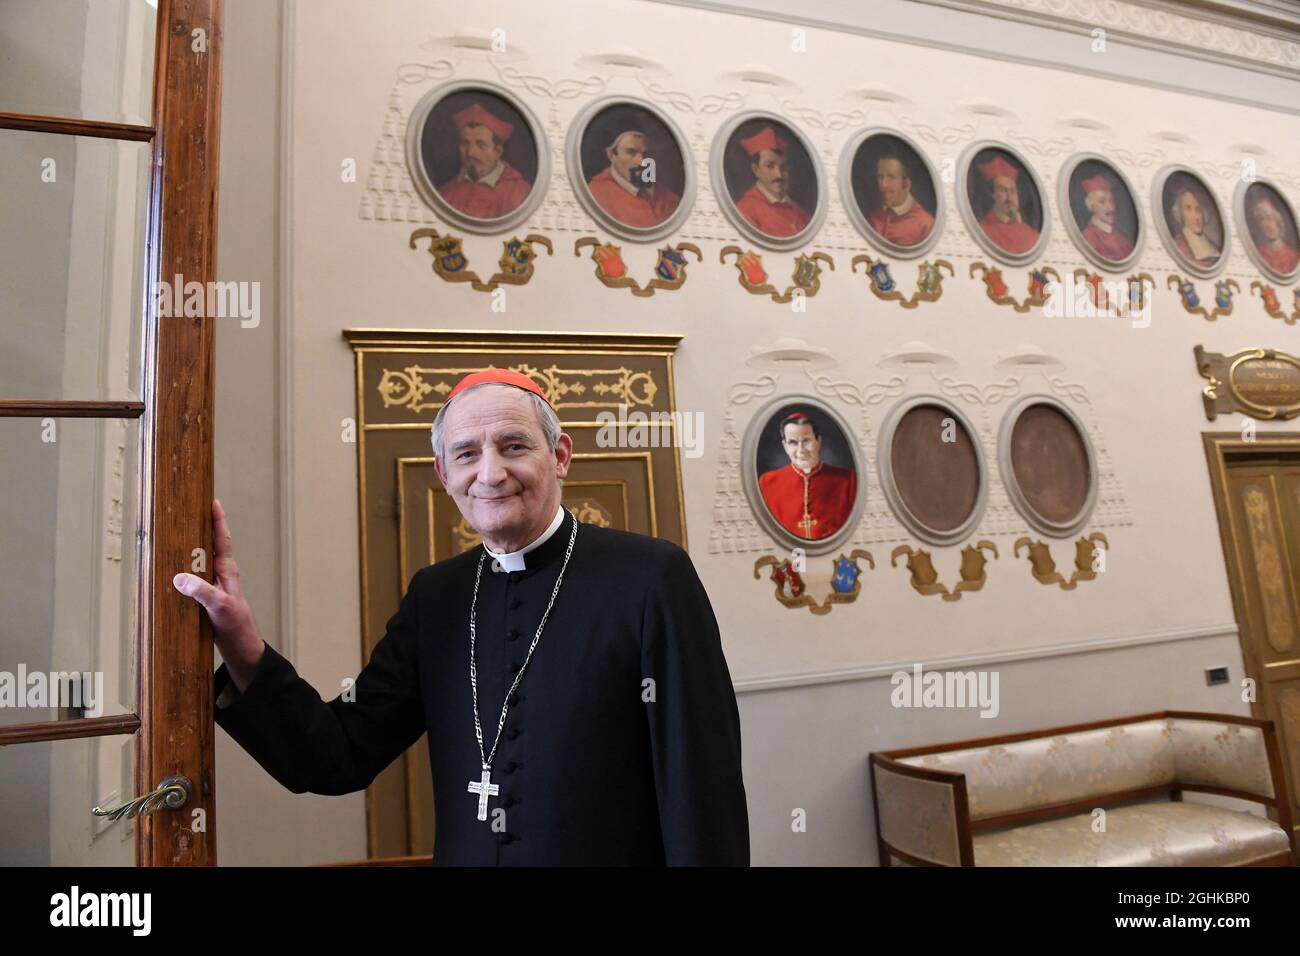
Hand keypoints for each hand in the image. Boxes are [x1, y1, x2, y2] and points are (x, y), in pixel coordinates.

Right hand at [174, 499, 265, 691]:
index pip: (222, 540)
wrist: (241, 649)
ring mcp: (213, 586)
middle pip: (208, 546)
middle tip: (186, 510)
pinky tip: (168, 570)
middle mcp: (220, 575)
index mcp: (227, 572)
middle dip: (200, 528)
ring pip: (198, 562)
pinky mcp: (205, 598)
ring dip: (187, 548)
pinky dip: (181, 571)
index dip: (218, 520)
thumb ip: (201, 592)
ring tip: (173, 533)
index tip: (213, 501)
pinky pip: (191, 579)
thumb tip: (179, 577)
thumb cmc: (236, 626)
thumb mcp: (219, 607)